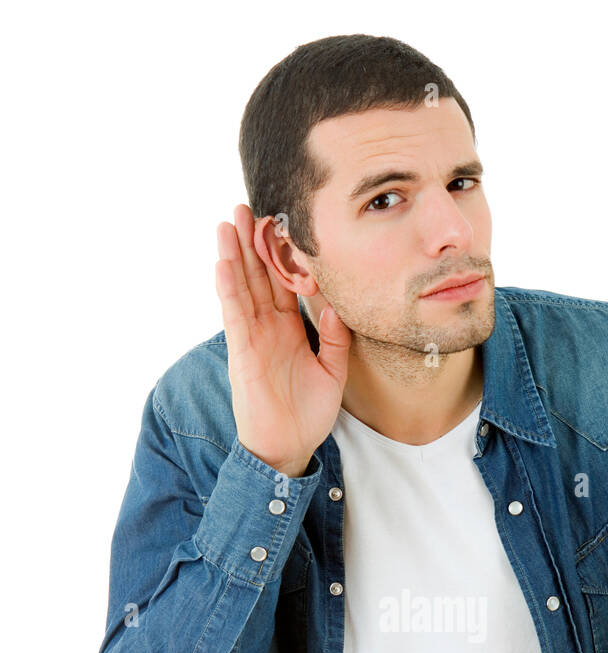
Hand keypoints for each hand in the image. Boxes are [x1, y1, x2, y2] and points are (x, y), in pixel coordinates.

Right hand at [215, 204, 351, 477]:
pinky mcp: (242, 353)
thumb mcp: (333, 371)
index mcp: (289, 329)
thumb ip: (337, 338)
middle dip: (252, 242)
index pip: (282, 283)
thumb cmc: (308, 413)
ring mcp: (252, 338)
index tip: (281, 223)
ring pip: (241, 288)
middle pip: (257, 276)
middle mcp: (267, 328)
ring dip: (234, 254)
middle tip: (247, 205)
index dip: (280, 254)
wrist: (289, 447)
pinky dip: (229, 289)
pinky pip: (234, 315)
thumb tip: (338, 306)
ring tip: (229, 221)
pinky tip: (224, 262)